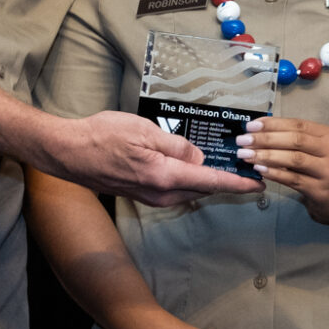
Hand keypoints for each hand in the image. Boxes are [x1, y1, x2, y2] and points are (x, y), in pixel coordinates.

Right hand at [46, 111, 260, 206]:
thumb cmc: (102, 136)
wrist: (69, 153)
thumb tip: (199, 157)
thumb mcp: (144, 131)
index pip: (212, 181)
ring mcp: (150, 197)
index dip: (239, 183)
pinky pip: (175, 190)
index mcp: (165, 176)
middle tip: (246, 167)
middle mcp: (161, 193)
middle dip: (227, 181)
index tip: (260, 184)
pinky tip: (192, 167)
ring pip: (190, 190)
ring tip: (225, 165)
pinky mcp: (142, 195)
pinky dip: (190, 180)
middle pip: (204, 189)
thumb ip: (176, 146)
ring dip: (207, 180)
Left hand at [235, 117, 328, 227]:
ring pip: (294, 159)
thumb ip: (294, 140)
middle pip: (295, 140)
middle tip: (243, 140)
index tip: (251, 125)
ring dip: (267, 156)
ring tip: (246, 155)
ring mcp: (327, 171)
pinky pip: (294, 179)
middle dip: (266, 139)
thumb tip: (258, 132)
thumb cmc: (325, 169)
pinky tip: (259, 170)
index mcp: (327, 135)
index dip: (272, 124)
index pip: (297, 125)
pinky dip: (275, 173)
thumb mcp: (316, 150)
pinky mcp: (321, 191)